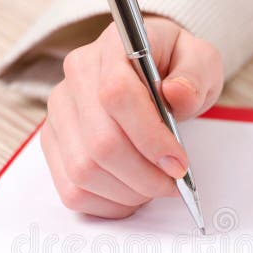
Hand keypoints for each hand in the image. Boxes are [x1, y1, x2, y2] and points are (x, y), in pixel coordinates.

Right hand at [41, 17, 222, 217]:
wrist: (153, 74)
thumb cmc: (175, 69)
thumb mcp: (200, 60)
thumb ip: (196, 74)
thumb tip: (178, 93)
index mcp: (110, 48)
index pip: (117, 95)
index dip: (150, 137)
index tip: (178, 163)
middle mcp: (74, 79)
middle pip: (100, 142)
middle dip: (144, 175)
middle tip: (172, 184)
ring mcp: (59, 114)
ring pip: (83, 171)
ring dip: (128, 192)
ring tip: (154, 187)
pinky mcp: (53, 144)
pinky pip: (71, 190)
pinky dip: (107, 204)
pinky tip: (132, 194)